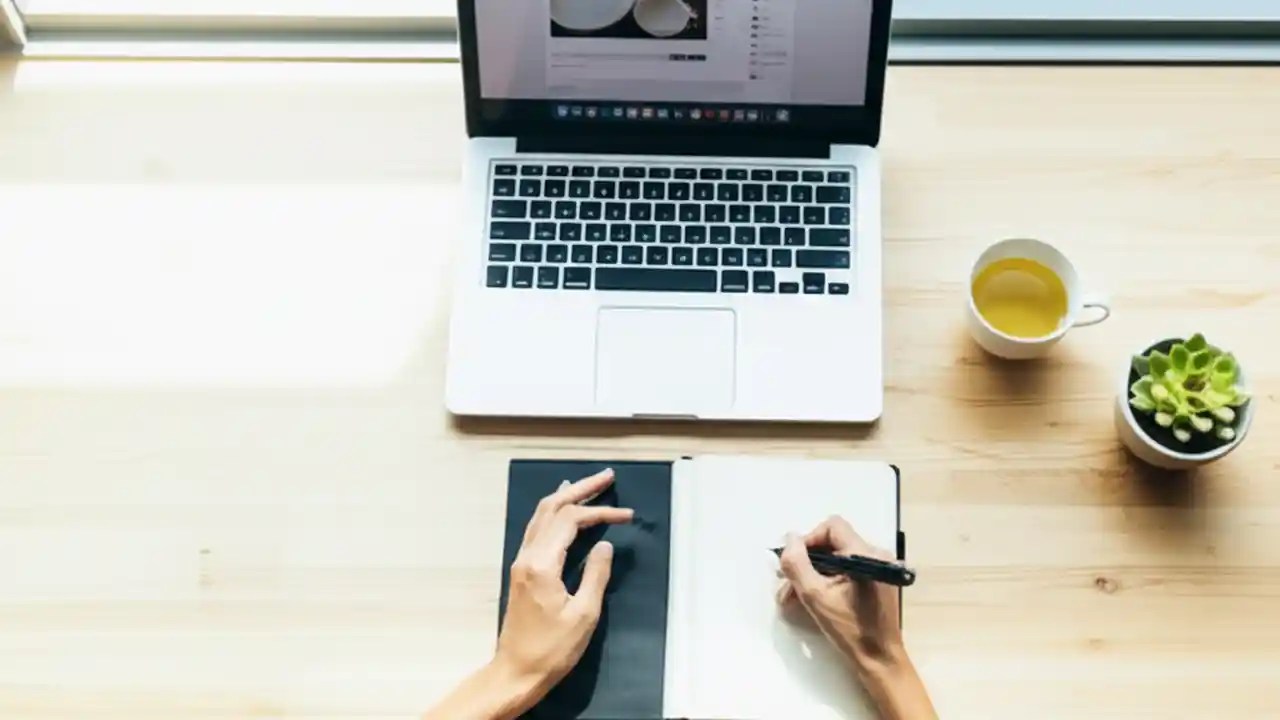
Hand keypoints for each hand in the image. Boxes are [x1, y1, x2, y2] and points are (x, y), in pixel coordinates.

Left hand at [495, 469, 633, 695]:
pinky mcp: (522, 571)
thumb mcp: (584, 614)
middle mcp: (527, 556)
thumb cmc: (552, 649)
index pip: (571, 521)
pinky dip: (553, 513)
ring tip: (587, 484)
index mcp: (541, 563)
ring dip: (565, 497)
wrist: (516, 671)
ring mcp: (521, 562)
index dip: (600, 512)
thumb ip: (596, 574)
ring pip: (541, 516)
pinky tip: (562, 510)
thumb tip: (605, 545)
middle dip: (580, 489)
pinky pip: (537, 529)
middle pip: (552, 508)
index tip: (626, 516)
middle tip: (607, 476)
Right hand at [778, 515, 903, 670]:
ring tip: (793, 597)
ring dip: (813, 575)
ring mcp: (878, 570)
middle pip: (833, 544)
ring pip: (837, 560)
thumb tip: (789, 539)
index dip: (808, 540)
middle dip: (806, 562)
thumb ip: (798, 564)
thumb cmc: (850, 629)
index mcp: (865, 554)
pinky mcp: (877, 583)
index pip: (832, 527)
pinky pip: (847, 572)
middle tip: (787, 583)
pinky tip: (811, 600)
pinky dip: (828, 581)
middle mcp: (876, 556)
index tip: (794, 563)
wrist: (879, 660)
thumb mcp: (815, 596)